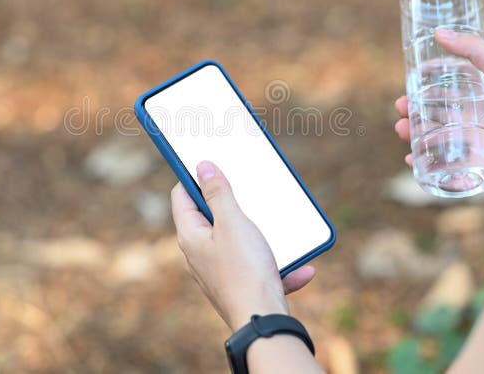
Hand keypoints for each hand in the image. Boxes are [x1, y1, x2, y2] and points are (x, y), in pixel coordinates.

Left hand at [170, 160, 315, 331]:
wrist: (263, 322)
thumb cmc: (245, 271)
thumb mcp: (232, 222)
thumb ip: (218, 193)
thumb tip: (202, 167)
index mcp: (191, 236)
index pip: (181, 196)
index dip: (193, 176)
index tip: (210, 162)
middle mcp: (200, 255)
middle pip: (212, 217)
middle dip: (233, 204)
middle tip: (248, 189)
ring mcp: (220, 271)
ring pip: (240, 242)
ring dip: (262, 236)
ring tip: (277, 231)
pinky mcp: (241, 286)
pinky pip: (260, 268)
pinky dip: (278, 265)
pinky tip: (301, 268)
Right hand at [393, 30, 483, 196]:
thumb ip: (475, 49)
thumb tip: (439, 32)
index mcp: (481, 95)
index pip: (448, 83)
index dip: (429, 79)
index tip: (412, 75)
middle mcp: (472, 118)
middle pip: (434, 110)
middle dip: (412, 107)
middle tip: (400, 106)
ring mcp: (468, 142)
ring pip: (430, 136)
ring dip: (411, 132)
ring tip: (402, 129)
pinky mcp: (466, 166)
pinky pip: (438, 164)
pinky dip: (421, 162)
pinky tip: (412, 158)